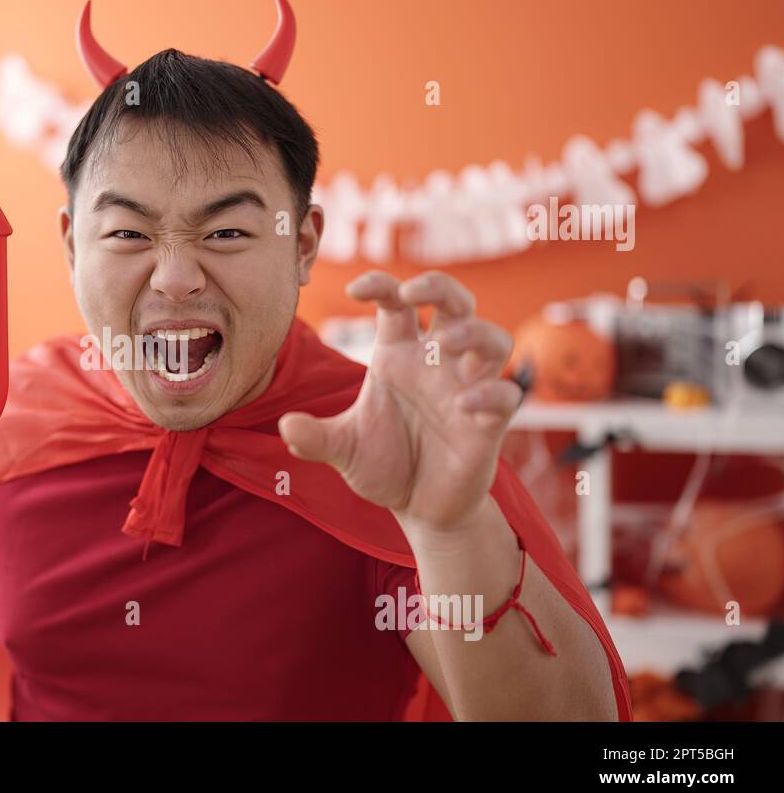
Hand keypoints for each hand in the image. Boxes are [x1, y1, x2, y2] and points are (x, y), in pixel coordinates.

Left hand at [279, 270, 519, 535]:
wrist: (417, 508)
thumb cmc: (384, 465)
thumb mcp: (343, 449)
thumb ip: (315, 438)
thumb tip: (286, 426)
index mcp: (399, 355)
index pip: (396, 304)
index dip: (381, 285)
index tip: (355, 289)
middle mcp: (436, 363)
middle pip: (454, 302)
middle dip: (439, 286)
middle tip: (414, 292)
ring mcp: (467, 389)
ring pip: (493, 339)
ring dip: (473, 331)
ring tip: (444, 341)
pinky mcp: (489, 423)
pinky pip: (505, 395)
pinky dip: (490, 393)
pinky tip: (465, 404)